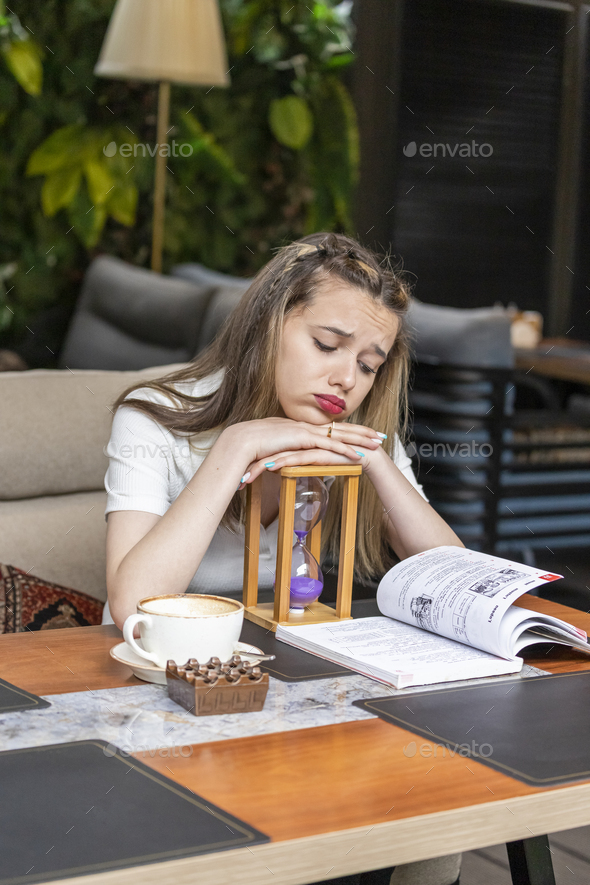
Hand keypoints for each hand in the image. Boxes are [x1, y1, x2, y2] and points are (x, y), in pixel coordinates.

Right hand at [224, 417, 384, 475]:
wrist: (240, 443)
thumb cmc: (252, 449)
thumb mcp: (274, 451)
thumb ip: (285, 454)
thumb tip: (291, 461)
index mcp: (300, 428)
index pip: (329, 429)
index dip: (348, 431)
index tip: (363, 434)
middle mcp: (305, 426)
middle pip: (340, 428)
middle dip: (362, 432)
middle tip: (380, 436)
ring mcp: (304, 431)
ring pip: (339, 435)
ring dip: (359, 440)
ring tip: (376, 444)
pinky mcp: (302, 439)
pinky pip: (328, 445)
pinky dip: (344, 450)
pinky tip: (357, 455)